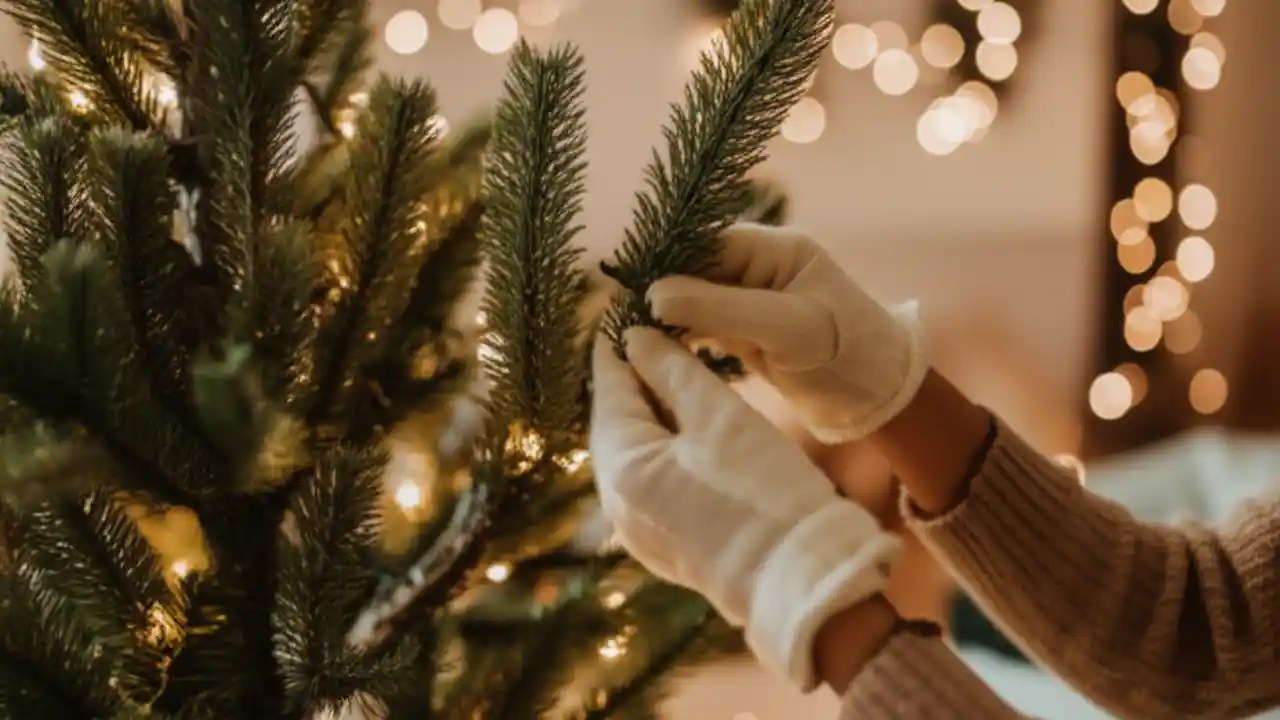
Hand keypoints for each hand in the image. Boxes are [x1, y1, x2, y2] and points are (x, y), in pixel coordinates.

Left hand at [590, 327, 900, 688]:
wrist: (805, 579)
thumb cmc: (763, 489)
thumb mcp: (718, 414)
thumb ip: (671, 369)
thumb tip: (635, 337)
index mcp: (620, 466)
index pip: (607, 388)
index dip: (619, 345)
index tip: (626, 309)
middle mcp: (615, 502)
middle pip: (618, 422)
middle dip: (637, 378)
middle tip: (658, 333)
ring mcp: (638, 529)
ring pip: (637, 452)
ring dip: (655, 413)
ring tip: (681, 372)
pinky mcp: (666, 544)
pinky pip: (654, 481)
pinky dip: (668, 448)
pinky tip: (694, 427)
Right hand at [647, 222, 927, 441]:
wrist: (880, 400)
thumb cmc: (848, 355)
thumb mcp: (787, 329)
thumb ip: (722, 308)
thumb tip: (654, 294)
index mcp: (776, 250)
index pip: (707, 243)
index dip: (666, 259)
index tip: (626, 282)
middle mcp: (761, 268)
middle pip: (694, 268)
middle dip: (658, 288)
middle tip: (619, 313)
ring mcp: (751, 300)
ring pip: (692, 298)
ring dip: (664, 314)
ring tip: (628, 333)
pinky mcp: (745, 332)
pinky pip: (700, 325)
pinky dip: (677, 335)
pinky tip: (650, 348)